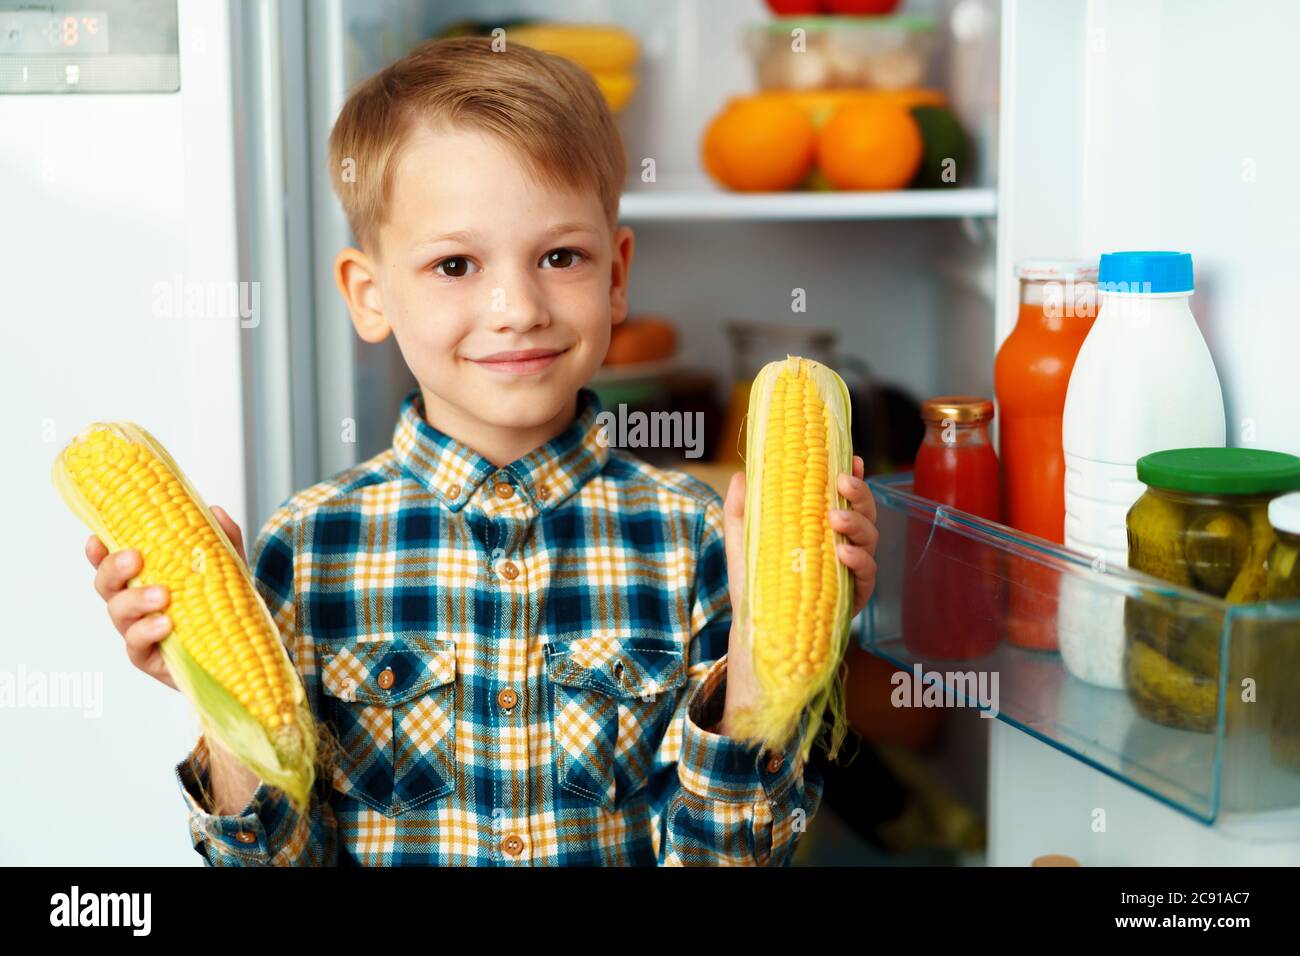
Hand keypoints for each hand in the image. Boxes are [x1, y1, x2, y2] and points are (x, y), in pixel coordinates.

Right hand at [85, 505, 246, 690]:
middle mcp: (135, 604)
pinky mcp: (150, 659)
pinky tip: (164, 624)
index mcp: (146, 578)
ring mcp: (139, 632)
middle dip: (113, 569)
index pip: (113, 561)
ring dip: (135, 600)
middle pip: (107, 585)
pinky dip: (148, 632)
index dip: (99, 552)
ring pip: (118, 613)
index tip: (97, 538)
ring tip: (161, 595)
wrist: (244, 649)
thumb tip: (215, 512)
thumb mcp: (229, 569)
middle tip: (134, 558)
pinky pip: (137, 646)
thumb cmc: (224, 606)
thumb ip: (223, 541)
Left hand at [720, 456, 878, 722]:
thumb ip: (740, 509)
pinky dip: (860, 561)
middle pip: (864, 511)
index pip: (843, 495)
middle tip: (842, 482)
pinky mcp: (855, 596)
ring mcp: (852, 570)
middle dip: (859, 492)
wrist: (756, 631)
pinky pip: (867, 575)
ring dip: (858, 523)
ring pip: (870, 538)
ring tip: (837, 518)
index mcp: (821, 525)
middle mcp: (842, 543)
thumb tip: (743, 474)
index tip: (848, 458)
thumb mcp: (742, 542)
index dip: (851, 474)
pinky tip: (844, 554)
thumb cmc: (754, 582)